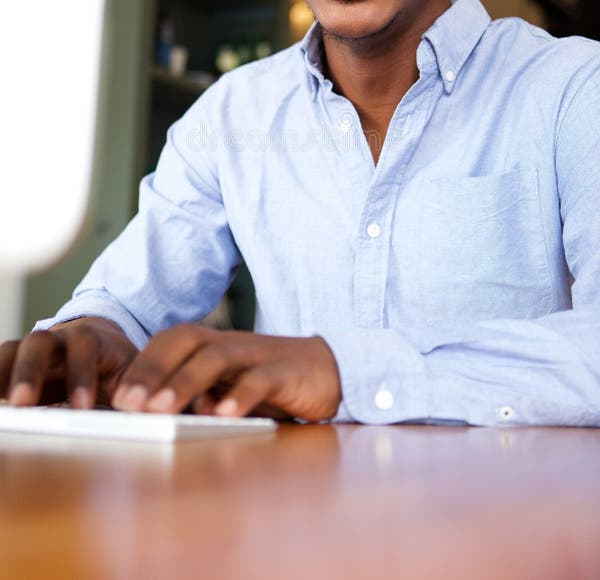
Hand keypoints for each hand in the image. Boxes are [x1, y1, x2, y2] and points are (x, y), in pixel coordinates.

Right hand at [0, 317, 137, 407]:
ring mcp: (35, 351)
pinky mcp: (18, 364)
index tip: (82, 406)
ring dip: (4, 374)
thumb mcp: (132, 376)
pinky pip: (1, 363)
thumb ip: (135, 391)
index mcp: (93, 340)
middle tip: (25, 403)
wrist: (105, 350)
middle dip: (30, 371)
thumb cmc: (120, 370)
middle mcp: (59, 340)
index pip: (84, 346)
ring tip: (4, 404)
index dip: (80, 372)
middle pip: (39, 343)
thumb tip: (144, 415)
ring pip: (14, 351)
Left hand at [112, 325, 341, 421]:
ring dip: (185, 382)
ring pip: (217, 357)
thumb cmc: (270, 383)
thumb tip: (156, 416)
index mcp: (213, 345)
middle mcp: (231, 344)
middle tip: (125, 403)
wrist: (331, 369)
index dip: (140, 366)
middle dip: (152, 370)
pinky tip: (224, 415)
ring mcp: (258, 354)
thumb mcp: (228, 390)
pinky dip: (241, 395)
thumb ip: (196, 398)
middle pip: (185, 343)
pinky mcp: (287, 371)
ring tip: (161, 409)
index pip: (168, 344)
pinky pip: (261, 378)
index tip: (114, 398)